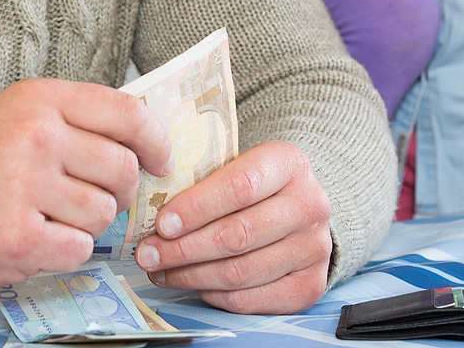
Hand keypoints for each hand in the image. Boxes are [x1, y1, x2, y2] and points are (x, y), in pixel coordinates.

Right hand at [0, 78, 172, 292]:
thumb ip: (74, 119)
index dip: (155, 141)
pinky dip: (66, 250)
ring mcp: (27, 187)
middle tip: (96, 198)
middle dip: (119, 191)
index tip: (160, 160)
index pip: (127, 113)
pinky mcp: (21, 237)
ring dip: (87, 223)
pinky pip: (80, 248)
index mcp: (40, 101)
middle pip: (122, 169)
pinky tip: (38, 237)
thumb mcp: (17, 115)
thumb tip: (140, 138)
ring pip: (104, 214)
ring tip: (52, 216)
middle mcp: (36, 137)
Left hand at [133, 140, 332, 313]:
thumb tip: (152, 213)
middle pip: (238, 234)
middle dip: (183, 248)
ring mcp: (314, 248)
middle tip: (149, 254)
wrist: (302, 212)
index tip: (162, 223)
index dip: (196, 207)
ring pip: (240, 271)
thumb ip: (205, 182)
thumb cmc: (258, 188)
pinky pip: (249, 299)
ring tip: (161, 270)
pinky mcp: (310, 285)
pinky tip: (192, 283)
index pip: (240, 186)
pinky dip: (213, 295)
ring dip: (191, 275)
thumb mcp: (239, 166)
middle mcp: (310, 205)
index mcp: (289, 164)